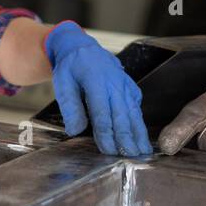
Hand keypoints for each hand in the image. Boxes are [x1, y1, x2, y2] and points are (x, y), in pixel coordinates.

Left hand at [45, 22, 152, 156]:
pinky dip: (140, 122)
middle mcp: (114, 82)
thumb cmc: (70, 68)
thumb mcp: (62, 83)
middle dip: (126, 138)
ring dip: (138, 133)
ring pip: (133, 112)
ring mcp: (125, 84)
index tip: (108, 151)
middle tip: (131, 157)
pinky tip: (143, 137)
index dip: (106, 134)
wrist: (82, 48)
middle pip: (121, 115)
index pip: (102, 113)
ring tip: (143, 152)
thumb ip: (69, 106)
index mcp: (95, 80)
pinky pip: (136, 106)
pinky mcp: (130, 87)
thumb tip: (75, 130)